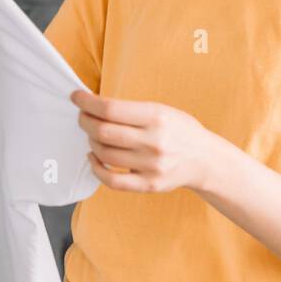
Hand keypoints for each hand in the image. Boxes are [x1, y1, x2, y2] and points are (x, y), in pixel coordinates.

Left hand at [71, 88, 219, 193]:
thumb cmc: (179, 130)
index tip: (76, 97)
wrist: (205, 159)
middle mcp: (153, 141)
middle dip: (84, 121)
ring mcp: (150, 165)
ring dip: (91, 142)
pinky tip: (94, 157)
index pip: (110, 109)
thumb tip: (94, 105)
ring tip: (93, 135)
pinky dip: (96, 168)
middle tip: (82, 116)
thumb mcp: (161, 110)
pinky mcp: (148, 184)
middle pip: (103, 131)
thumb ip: (131, 110)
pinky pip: (111, 180)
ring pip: (104, 153)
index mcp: (156, 116)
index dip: (87, 102)